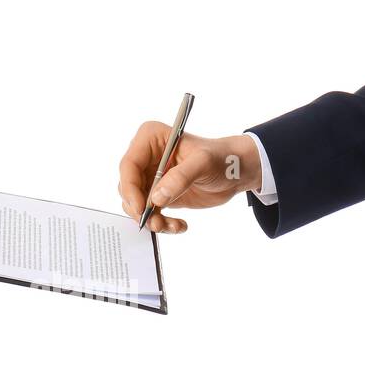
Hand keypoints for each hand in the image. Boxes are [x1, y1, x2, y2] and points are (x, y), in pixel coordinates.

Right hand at [117, 123, 261, 232]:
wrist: (235, 172)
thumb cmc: (222, 158)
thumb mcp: (204, 163)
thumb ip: (180, 178)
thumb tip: (156, 198)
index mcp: (151, 139)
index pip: (129, 165)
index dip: (130, 189)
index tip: (141, 209)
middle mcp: (146, 157)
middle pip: (128, 187)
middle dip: (140, 208)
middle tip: (157, 223)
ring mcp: (151, 177)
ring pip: (136, 203)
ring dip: (151, 219)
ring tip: (171, 226)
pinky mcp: (158, 194)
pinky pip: (149, 213)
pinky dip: (161, 223)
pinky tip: (179, 225)